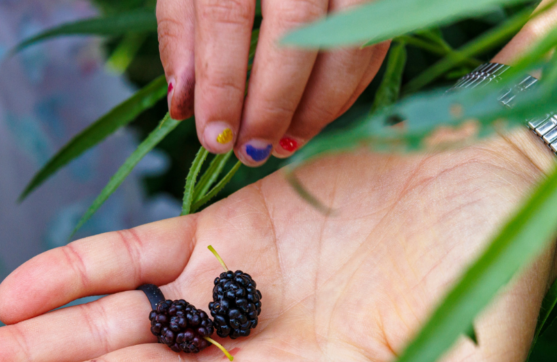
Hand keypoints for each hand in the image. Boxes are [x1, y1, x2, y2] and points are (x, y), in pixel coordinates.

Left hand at [0, 138, 556, 361]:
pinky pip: (134, 256)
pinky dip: (75, 274)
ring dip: (27, 351)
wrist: (492, 168)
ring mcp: (226, 292)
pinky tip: (11, 297)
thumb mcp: (472, 358)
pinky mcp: (222, 231)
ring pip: (107, 329)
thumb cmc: (496, 263)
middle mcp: (244, 356)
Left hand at [156, 0, 387, 164]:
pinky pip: (375, 40)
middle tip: (252, 150)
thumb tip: (185, 107)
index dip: (222, 85)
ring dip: (318, 105)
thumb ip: (181, 35)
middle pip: (295, 30)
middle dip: (273, 103)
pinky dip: (348, 88)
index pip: (227, 17)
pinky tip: (317, 116)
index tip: (215, 138)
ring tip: (284, 143)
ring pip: (348, 38)